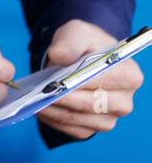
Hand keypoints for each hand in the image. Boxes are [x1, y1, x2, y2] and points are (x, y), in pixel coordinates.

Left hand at [36, 19, 141, 139]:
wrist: (80, 59)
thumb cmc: (83, 45)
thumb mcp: (77, 33)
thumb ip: (70, 42)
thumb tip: (60, 56)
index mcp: (129, 76)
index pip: (100, 83)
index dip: (74, 83)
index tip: (52, 82)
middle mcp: (124, 101)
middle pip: (90, 105)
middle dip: (61, 99)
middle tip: (38, 93)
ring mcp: (110, 118)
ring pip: (78, 120)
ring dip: (54, 111)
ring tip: (34, 100)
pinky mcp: (94, 127)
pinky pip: (72, 130)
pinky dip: (54, 120)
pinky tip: (40, 109)